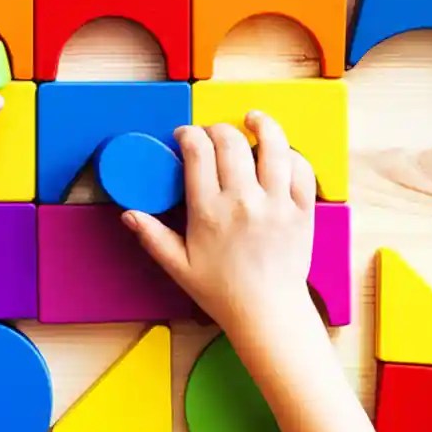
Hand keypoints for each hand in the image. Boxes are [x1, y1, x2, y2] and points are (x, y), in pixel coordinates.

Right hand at [123, 111, 319, 337]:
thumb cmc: (221, 291)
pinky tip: (279, 153)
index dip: (189, 134)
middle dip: (217, 128)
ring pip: (273, 146)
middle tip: (212, 134)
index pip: (197, 151)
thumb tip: (129, 213)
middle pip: (231, 141)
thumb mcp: (179, 266)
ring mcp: (277, 203)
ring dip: (262, 126)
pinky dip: (291, 155)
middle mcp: (243, 201)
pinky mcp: (302, 210)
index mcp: (209, 211)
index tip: (185, 136)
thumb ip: (153, 236)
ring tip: (253, 119)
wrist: (267, 313)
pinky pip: (301, 170)